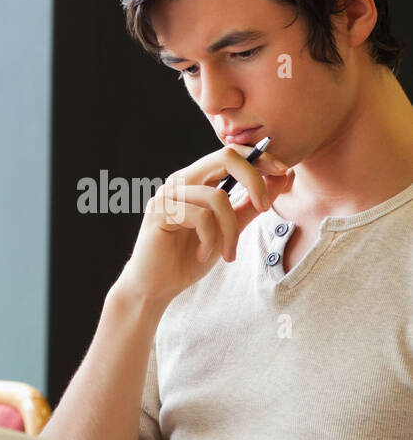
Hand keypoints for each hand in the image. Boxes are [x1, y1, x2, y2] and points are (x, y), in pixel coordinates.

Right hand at [117, 142, 294, 305]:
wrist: (157, 285)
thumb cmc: (189, 256)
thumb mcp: (229, 228)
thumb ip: (251, 204)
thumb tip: (282, 177)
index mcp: (197, 180)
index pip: (230, 154)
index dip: (258, 157)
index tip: (283, 172)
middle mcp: (181, 180)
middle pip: (224, 157)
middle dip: (253, 180)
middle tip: (265, 208)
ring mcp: (168, 193)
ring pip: (217, 197)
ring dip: (230, 232)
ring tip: (227, 254)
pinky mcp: (160, 211)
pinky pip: (200, 217)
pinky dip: (210, 240)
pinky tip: (203, 255)